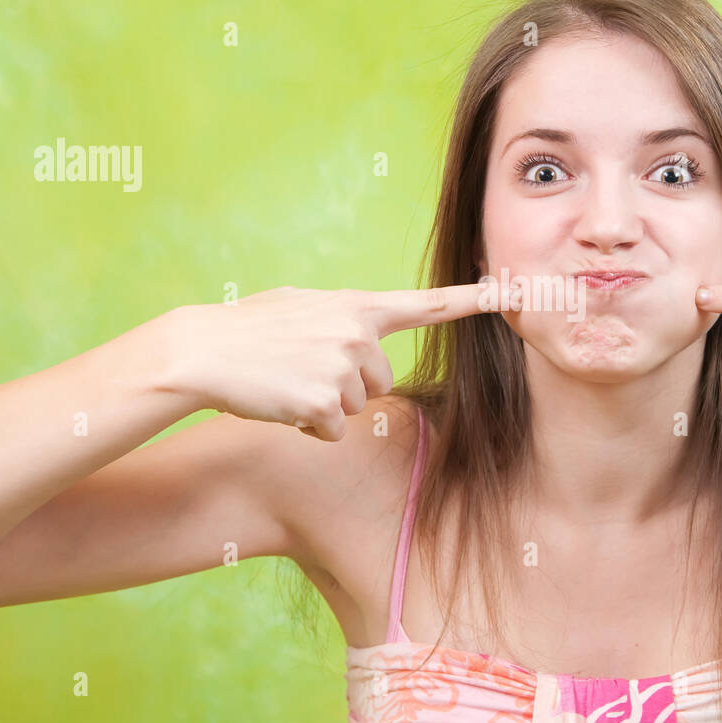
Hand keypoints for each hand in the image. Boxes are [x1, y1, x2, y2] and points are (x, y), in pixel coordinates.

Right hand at [168, 284, 492, 439]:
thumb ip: (342, 318)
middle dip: (348, 384)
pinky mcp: (326, 404)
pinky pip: (331, 428)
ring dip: (325, 403)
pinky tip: (279, 401)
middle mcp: (359, 333)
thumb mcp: (301, 306)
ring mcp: (344, 368)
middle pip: (381, 379)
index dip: (476, 301)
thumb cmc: (248, 329)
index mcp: (357, 305)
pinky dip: (306, 424)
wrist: (202, 351)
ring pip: (356, 406)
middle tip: (302, 369)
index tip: (519, 293)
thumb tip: (364, 339)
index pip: (428, 305)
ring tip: (286, 380)